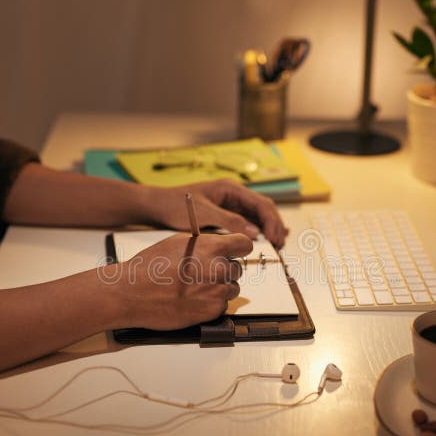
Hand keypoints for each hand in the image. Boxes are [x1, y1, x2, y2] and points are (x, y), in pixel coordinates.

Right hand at [105, 233, 251, 329]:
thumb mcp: (178, 242)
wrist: (133, 293)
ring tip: (195, 287)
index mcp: (212, 248)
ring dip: (219, 288)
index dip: (239, 248)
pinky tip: (193, 300)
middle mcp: (218, 269)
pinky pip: (222, 306)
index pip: (244, 244)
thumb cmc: (150, 268)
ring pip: (232, 289)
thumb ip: (204, 244)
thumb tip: (218, 246)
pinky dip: (211, 304)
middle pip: (238, 269)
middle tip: (205, 273)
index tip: (236, 252)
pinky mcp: (212, 311)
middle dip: (224, 270)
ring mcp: (217, 292)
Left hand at [145, 180, 289, 246]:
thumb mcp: (202, 215)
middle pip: (264, 209)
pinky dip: (257, 232)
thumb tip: (254, 233)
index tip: (275, 239)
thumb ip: (229, 222)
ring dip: (269, 230)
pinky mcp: (225, 215)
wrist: (156, 206)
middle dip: (274, 226)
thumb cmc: (175, 206)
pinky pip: (247, 223)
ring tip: (277, 246)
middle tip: (279, 246)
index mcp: (231, 189)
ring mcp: (230, 205)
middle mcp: (234, 195)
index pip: (261, 204)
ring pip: (258, 217)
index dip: (272, 222)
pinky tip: (265, 241)